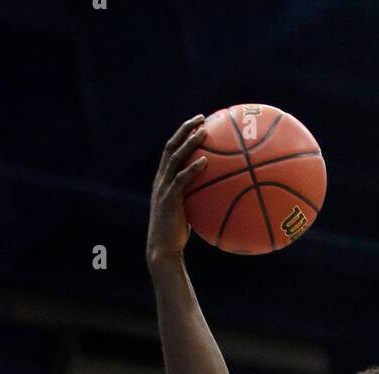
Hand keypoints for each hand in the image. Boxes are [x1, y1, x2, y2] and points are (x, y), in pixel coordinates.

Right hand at [146, 115, 208, 265]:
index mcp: (163, 180)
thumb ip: (196, 200)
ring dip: (189, 142)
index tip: (198, 123)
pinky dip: (193, 168)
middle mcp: (161, 180)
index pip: (171, 150)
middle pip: (171, 146)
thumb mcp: (187, 213)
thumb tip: (217, 196)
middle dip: (186, 129)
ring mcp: (163, 189)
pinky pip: (182, 180)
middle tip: (202, 118)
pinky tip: (206, 161)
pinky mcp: (169, 199)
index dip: (182, 134)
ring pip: (175, 158)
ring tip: (204, 131)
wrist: (162, 250)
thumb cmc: (176, 236)